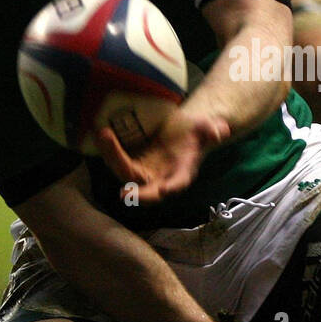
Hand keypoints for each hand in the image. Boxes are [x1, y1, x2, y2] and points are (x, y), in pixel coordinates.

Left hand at [96, 107, 229, 203]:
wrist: (179, 130)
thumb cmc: (196, 131)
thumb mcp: (207, 127)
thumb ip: (213, 130)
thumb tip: (220, 130)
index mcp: (182, 173)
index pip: (179, 183)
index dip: (173, 187)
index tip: (166, 190)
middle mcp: (161, 179)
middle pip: (146, 190)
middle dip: (136, 194)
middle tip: (124, 194)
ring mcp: (143, 173)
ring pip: (125, 173)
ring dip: (113, 157)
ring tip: (105, 136)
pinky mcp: (130, 163)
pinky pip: (115, 160)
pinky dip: (107, 149)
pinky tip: (100, 133)